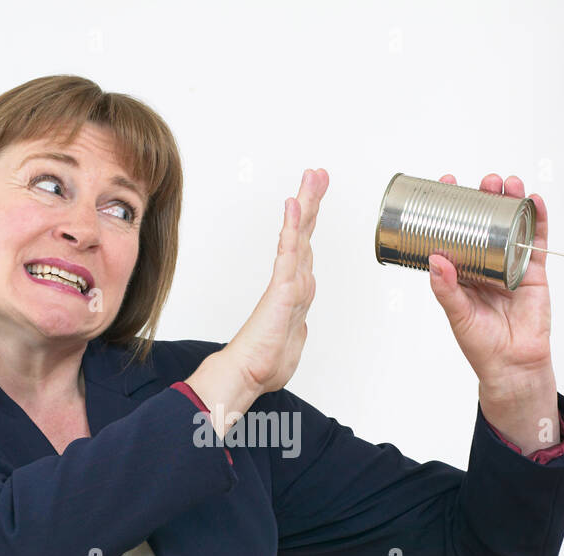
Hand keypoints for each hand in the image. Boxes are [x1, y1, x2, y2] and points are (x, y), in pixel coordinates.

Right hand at [224, 167, 328, 394]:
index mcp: (295, 290)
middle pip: (303, 233)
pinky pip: (289, 252)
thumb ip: (296, 327)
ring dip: (306, 205)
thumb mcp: (291, 342)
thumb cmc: (263, 363)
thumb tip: (299, 323)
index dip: (309, 221)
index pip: (304, 248)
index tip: (313, 197)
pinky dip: (292, 227)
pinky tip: (293, 206)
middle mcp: (291, 281)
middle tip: (316, 173)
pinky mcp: (281, 290)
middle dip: (311, 201)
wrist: (246, 375)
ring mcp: (286, 283)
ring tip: (310, 177)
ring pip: (299, 236)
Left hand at [428, 173, 552, 390]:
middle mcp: (487, 262)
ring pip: (512, 226)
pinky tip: (534, 201)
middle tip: (483, 183)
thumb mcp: (458, 315)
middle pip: (486, 222)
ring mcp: (511, 264)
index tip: (447, 184)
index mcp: (463, 270)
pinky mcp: (534, 271)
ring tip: (507, 184)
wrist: (513, 365)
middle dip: (486, 198)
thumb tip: (435, 259)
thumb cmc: (481, 345)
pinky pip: (537, 241)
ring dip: (511, 202)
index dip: (452, 208)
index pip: (456, 231)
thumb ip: (446, 289)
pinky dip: (538, 219)